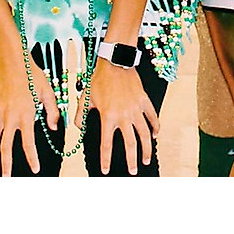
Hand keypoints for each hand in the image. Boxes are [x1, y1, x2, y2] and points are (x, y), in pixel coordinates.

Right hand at [0, 54, 58, 175]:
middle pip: (6, 147)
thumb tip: (55, 128)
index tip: (35, 169)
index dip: (32, 158)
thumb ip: (52, 111)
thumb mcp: (48, 91)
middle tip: (7, 178)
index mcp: (26, 115)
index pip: (29, 143)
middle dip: (7, 165)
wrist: (12, 61)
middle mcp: (10, 117)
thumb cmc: (32, 74)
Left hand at [83, 57, 158, 173]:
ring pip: (144, 133)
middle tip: (133, 171)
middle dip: (131, 160)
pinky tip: (155, 135)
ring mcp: (135, 108)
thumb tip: (79, 128)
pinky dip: (155, 126)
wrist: (115, 62)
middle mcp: (123, 115)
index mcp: (108, 117)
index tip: (106, 171)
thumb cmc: (99, 79)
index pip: (106, 145)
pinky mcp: (144, 100)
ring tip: (146, 159)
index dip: (106, 160)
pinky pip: (152, 116)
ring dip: (146, 148)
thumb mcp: (85, 97)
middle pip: (130, 143)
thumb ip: (81, 115)